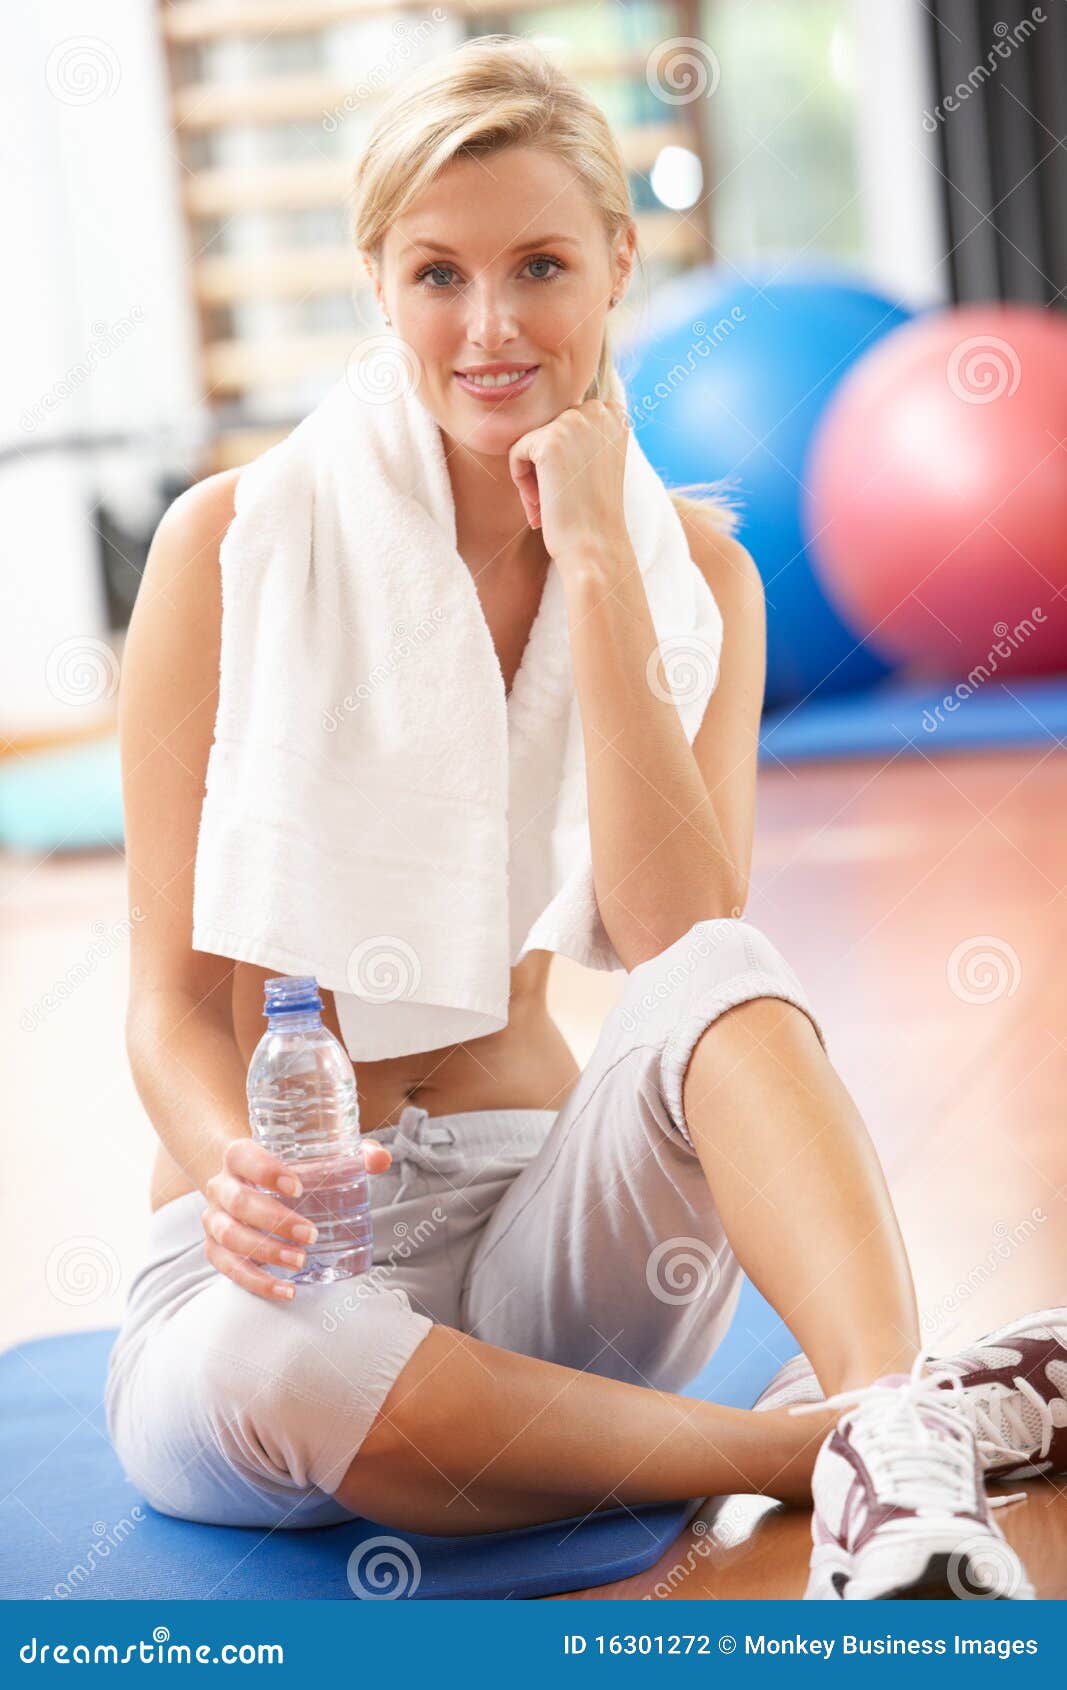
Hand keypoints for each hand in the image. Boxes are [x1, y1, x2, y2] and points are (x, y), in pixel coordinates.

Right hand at [201, 1135, 391, 1301]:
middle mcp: (221, 1186)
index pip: (243, 1157)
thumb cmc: (287, 1170)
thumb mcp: (313, 1158)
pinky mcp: (216, 1249)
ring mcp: (214, 1219)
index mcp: (239, 1156)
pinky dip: (256, 1282)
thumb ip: (351, 1155)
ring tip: (299, 1261)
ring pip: (231, 1236)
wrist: (247, 1184)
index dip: (266, 1170)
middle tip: (310, 1234)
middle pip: (238, 1202)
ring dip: (266, 1252)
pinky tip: (285, 1289)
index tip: (297, 1186)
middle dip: (274, 1220)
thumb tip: (381, 1159)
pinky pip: (229, 1268)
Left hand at [508, 399, 633, 568]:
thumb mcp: (597, 462)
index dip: (564, 458)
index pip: (566, 423)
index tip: (572, 486)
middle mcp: (598, 410)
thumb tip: (547, 425)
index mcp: (614, 414)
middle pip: (548, 429)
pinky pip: (516, 452)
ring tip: (546, 503)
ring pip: (531, 441)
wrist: (595, 544)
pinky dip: (521, 479)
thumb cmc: (593, 512)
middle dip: (545, 466)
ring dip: (533, 474)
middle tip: (556, 499)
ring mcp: (574, 422)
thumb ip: (581, 435)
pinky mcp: (550, 439)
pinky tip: (539, 502)